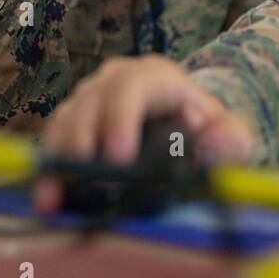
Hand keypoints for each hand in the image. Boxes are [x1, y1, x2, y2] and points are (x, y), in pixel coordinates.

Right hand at [33, 54, 257, 211]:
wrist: (189, 129)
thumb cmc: (209, 130)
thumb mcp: (231, 133)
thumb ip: (229, 140)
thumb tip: (211, 147)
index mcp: (155, 76)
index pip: (133, 87)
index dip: (121, 118)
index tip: (119, 158)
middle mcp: (113, 81)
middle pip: (90, 100)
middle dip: (82, 138)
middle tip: (83, 174)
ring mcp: (88, 102)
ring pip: (64, 120)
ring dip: (57, 157)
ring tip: (54, 197)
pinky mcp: (72, 126)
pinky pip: (53, 143)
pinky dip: (49, 171)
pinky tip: (47, 201)